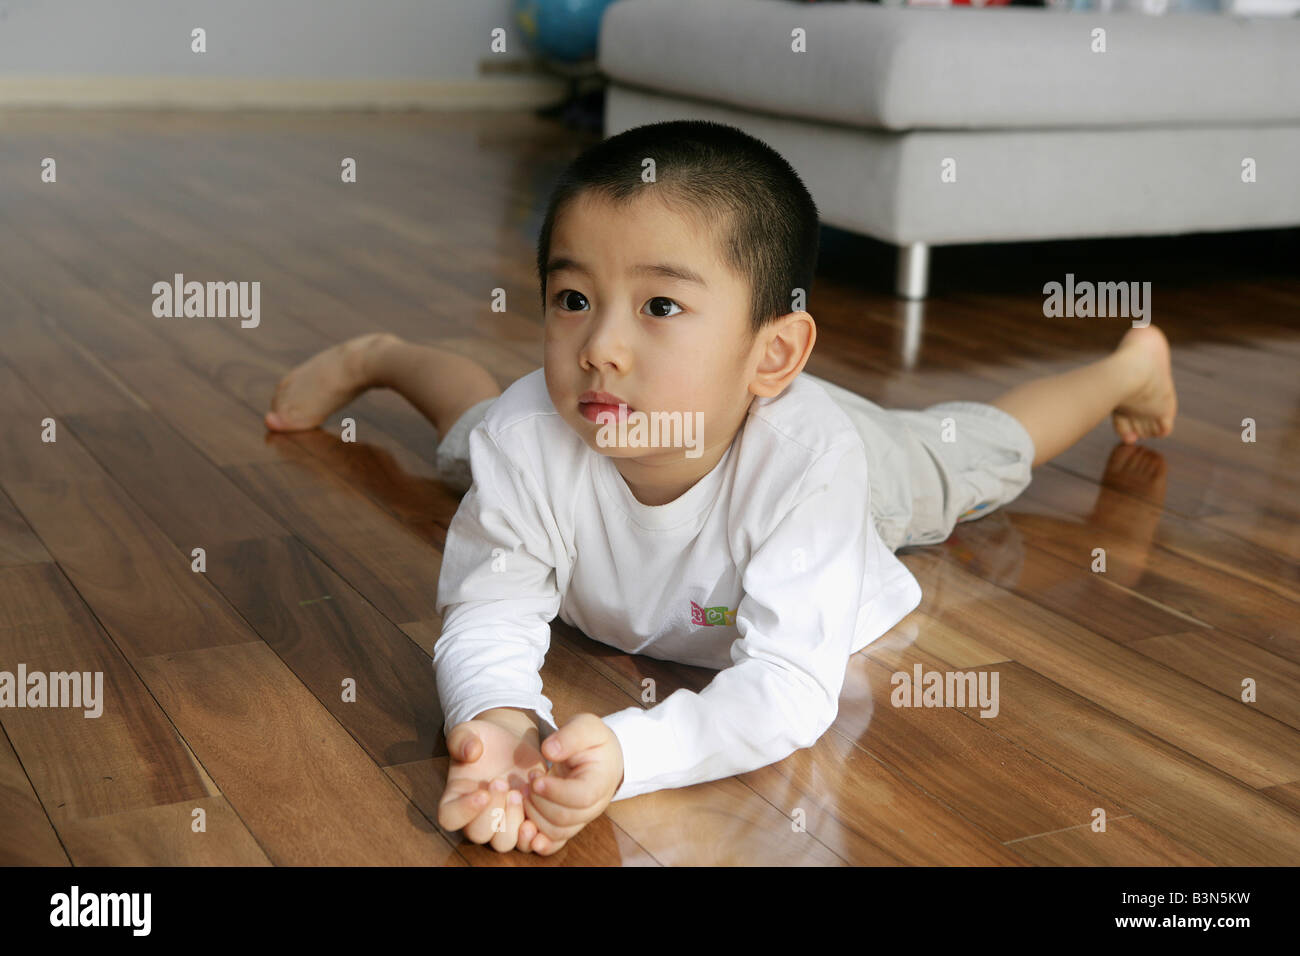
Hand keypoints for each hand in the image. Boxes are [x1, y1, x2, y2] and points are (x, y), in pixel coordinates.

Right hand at [437, 711, 549, 852]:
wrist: (511, 741)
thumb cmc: (484, 739)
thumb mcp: (469, 731)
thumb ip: (462, 739)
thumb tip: (470, 752)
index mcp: (456, 798)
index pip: (450, 818)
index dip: (464, 811)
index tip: (482, 792)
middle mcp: (477, 817)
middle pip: (478, 834)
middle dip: (492, 812)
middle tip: (502, 783)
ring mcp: (502, 822)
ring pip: (503, 842)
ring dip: (513, 821)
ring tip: (520, 793)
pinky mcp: (526, 822)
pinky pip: (530, 842)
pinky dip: (535, 835)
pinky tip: (538, 813)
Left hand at [516, 713, 623, 855]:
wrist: (602, 758)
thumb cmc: (594, 742)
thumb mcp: (586, 726)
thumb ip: (569, 735)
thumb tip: (550, 751)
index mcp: (600, 782)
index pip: (581, 797)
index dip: (555, 791)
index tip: (535, 777)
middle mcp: (593, 807)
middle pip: (564, 818)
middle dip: (539, 801)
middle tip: (527, 781)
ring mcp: (580, 819)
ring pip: (555, 831)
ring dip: (533, 815)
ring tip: (525, 792)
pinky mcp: (568, 825)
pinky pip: (553, 840)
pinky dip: (537, 837)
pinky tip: (524, 824)